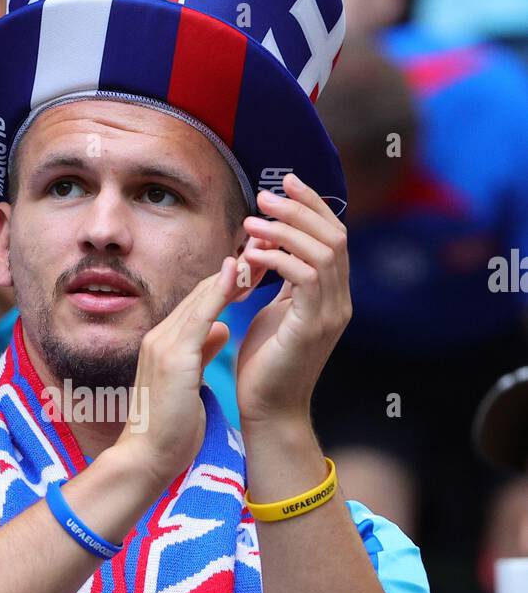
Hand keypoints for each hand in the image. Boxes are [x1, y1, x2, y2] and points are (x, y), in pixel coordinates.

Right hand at [113, 255, 240, 494]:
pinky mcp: (173, 356)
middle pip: (202, 292)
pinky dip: (220, 291)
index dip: (229, 281)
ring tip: (260, 249)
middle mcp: (161, 336)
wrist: (145, 459)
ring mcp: (163, 343)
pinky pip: (200, 315)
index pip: (200, 302)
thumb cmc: (169, 431)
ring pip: (201, 296)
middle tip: (265, 245)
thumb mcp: (190, 383)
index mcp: (165, 344)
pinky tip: (239, 272)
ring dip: (233, 272)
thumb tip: (222, 329)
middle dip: (235, 269)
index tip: (257, 265)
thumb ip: (202, 352)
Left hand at [236, 172, 350, 429]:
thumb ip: (282, 281)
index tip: (285, 182)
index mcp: (332, 295)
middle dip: (300, 209)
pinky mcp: (313, 327)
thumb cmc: (266, 364)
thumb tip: (269, 248)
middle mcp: (340, 301)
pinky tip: (253, 253)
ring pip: (322, 251)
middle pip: (334, 236)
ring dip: (285, 230)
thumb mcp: (276, 312)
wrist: (268, 411)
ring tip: (251, 220)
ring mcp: (331, 314)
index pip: (333, 236)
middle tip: (266, 194)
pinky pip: (306, 277)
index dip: (312, 205)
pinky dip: (280, 257)